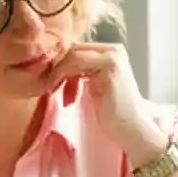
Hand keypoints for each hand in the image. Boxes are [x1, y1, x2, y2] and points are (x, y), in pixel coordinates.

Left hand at [45, 43, 167, 162]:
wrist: (130, 128)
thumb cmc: (110, 113)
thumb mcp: (93, 86)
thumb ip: (81, 72)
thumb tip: (55, 66)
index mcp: (111, 52)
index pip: (77, 48)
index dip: (59, 62)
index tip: (48, 80)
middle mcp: (114, 49)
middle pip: (73, 48)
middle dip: (56, 65)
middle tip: (47, 84)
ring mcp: (114, 55)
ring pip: (72, 54)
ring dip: (57, 71)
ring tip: (51, 88)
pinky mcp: (110, 65)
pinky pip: (76, 62)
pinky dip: (62, 74)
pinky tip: (58, 90)